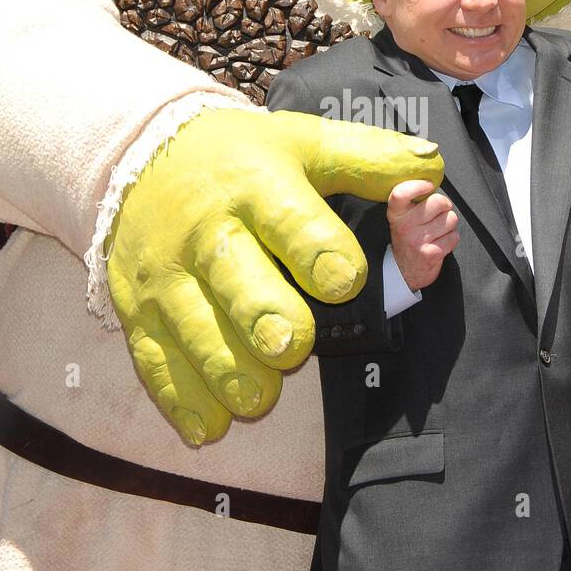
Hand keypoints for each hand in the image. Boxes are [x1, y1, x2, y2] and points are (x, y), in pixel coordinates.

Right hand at [107, 108, 442, 444]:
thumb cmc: (242, 159)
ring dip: (225, 368)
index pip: (289, 219)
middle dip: (262, 314)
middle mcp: (207, 231)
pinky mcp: (138, 309)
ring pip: (193, 327)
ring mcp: (168, 274)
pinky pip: (154, 358)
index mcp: (257, 185)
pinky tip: (208, 427)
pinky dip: (179, 397)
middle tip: (292, 346)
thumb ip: (371, 159)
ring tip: (258, 401)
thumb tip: (432, 169)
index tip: (343, 280)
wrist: (140, 157)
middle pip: (234, 276)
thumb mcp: (305, 143)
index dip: (317, 249)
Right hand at [387, 181, 458, 291]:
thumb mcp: (402, 219)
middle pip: (439, 202)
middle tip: (438, 214)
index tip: (428, 184)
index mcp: (396, 214)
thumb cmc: (409, 238)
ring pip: (450, 219)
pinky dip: (451, 239)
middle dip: (445, 206)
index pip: (401, 193)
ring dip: (449, 224)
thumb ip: (414, 202)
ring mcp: (417, 241)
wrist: (404, 272)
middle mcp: (405, 227)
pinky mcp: (431, 254)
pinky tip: (440, 243)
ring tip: (438, 231)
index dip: (418, 185)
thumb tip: (434, 182)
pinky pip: (454, 236)